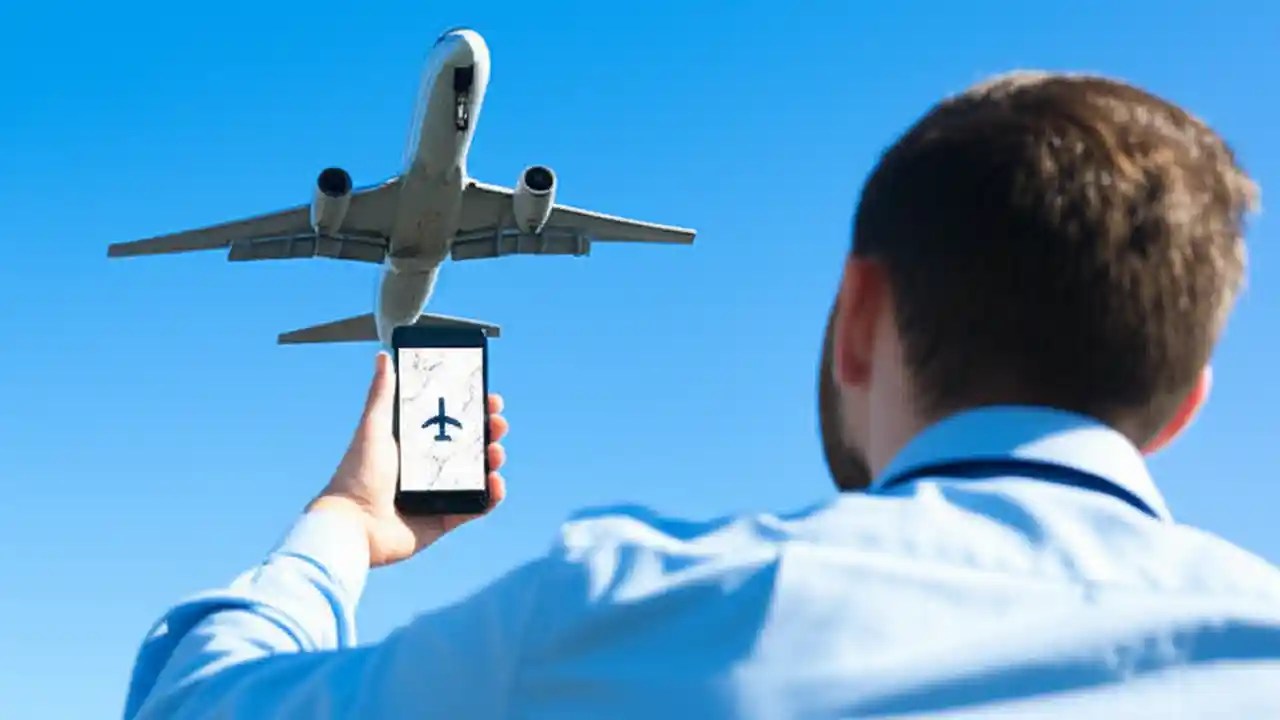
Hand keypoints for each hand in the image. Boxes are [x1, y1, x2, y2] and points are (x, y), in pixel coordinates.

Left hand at [307, 351, 508, 567]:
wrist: (352, 525)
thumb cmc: (356, 476)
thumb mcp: (372, 428)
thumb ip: (382, 394)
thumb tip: (383, 357)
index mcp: (412, 445)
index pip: (450, 421)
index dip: (471, 410)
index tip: (487, 397)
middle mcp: (427, 468)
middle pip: (469, 446)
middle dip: (488, 432)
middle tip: (497, 423)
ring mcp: (438, 495)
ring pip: (477, 474)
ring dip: (493, 460)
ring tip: (496, 452)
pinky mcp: (444, 519)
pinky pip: (477, 507)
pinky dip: (491, 496)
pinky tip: (496, 482)